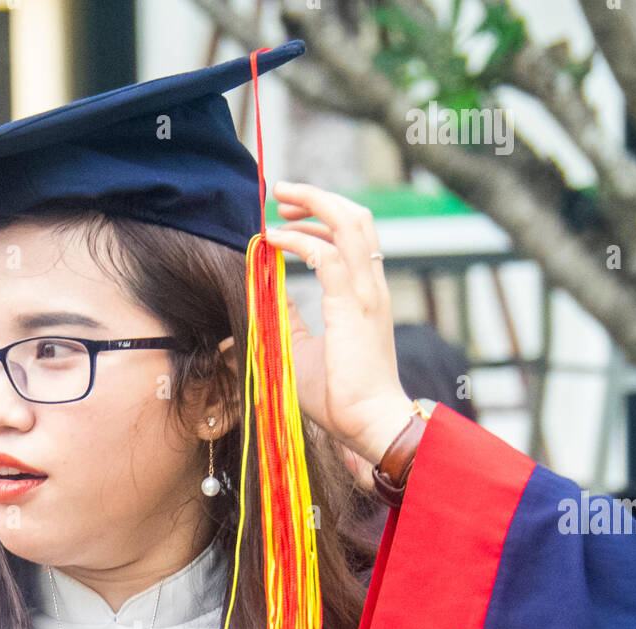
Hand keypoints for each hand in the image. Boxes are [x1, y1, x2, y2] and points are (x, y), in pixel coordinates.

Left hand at [265, 181, 414, 476]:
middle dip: (318, 199)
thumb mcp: (303, 349)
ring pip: (348, 223)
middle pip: (355, 217)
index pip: (352, 236)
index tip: (285, 222)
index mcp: (365, 294)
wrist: (367, 422)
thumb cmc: (338, 397)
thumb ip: (288, 318)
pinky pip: (325, 255)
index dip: (319, 220)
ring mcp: (366, 292)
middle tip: (281, 198)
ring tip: (278, 204)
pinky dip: (297, 241)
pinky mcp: (353, 305)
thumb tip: (265, 295)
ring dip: (311, 205)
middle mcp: (371, 285)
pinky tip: (273, 241)